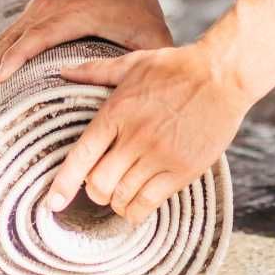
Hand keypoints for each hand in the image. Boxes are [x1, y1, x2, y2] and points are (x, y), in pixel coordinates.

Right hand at [0, 0, 170, 108]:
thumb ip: (154, 62)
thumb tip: (160, 99)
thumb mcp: (152, 35)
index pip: (42, 34)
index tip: (0, 79)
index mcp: (76, 11)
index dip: (20, 56)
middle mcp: (49, 8)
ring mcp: (36, 10)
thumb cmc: (138, 10)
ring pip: (1, 41)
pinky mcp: (30, 16)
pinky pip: (4, 40)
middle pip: (11, 39)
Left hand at [47, 43, 247, 225]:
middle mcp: (134, 137)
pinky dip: (138, 212)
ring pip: (123, 197)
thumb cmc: (176, 66)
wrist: (222, 75)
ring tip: (120, 197)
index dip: (62, 184)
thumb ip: (94, 71)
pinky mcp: (182, 170)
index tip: (52, 203)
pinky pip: (150, 202)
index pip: (80, 156)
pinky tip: (137, 208)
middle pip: (98, 185)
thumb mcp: (132, 63)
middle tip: (100, 187)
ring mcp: (159, 156)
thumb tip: (62, 71)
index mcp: (116, 112)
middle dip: (94, 192)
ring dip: (116, 202)